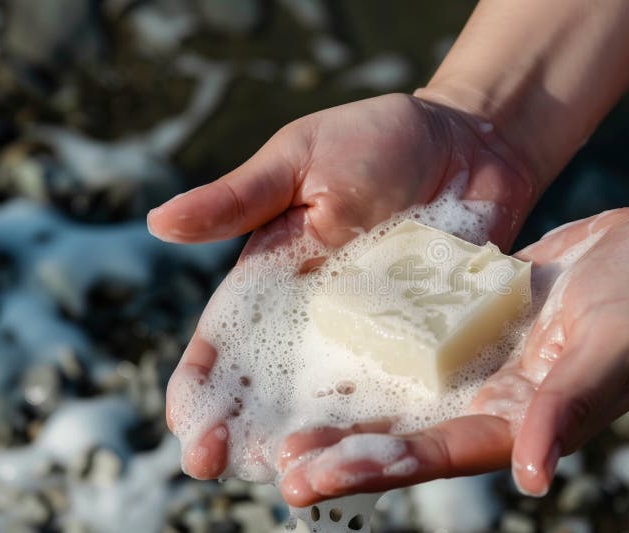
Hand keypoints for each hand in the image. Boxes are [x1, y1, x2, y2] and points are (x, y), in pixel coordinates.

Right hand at [149, 93, 539, 479]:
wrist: (470, 142)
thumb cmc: (377, 139)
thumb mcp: (300, 160)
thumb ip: (241, 198)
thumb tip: (157, 222)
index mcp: (276, 271)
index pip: (229, 333)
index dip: (203, 378)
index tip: (184, 424)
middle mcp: (319, 313)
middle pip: (272, 380)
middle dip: (241, 423)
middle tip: (214, 468)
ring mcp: (375, 330)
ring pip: (334, 395)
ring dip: (309, 438)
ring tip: (285, 480)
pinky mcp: (429, 336)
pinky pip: (405, 384)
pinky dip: (386, 421)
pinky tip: (372, 458)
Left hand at [278, 206, 628, 504]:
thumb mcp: (616, 344)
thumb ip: (572, 406)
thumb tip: (534, 475)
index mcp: (526, 419)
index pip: (443, 453)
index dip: (378, 467)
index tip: (314, 477)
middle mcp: (495, 399)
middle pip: (410, 434)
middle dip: (346, 452)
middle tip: (277, 466)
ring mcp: (483, 362)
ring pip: (406, 392)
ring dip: (351, 409)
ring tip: (286, 422)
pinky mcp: (474, 322)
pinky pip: (419, 337)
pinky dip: (378, 346)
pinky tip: (333, 345)